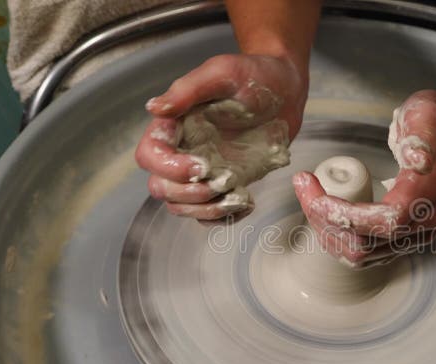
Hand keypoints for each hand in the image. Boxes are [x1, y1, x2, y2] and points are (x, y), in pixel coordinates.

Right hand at [135, 54, 306, 219]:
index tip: (201, 166)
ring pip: (182, 206)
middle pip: (161, 188)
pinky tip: (247, 203)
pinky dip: (225, 217)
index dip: (168, 168)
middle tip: (224, 180)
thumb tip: (153, 109)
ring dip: (207, 209)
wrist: (285, 90)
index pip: (150, 156)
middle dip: (188, 194)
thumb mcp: (222, 73)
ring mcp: (204, 171)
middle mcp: (183, 150)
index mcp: (174, 125)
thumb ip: (187, 90)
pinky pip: (211, 213)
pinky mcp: (225, 183)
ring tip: (238, 196)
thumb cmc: (253, 75)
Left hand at [293, 90, 435, 266]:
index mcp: (427, 192)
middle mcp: (422, 222)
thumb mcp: (432, 113)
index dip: (343, 213)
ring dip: (327, 230)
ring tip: (311, 197)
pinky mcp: (403, 238)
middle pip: (364, 243)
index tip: (314, 187)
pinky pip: (364, 252)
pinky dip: (337, 237)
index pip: (384, 221)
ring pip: (360, 254)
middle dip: (324, 219)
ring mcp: (414, 234)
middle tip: (304, 185)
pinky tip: (325, 212)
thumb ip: (421, 133)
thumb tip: (414, 159)